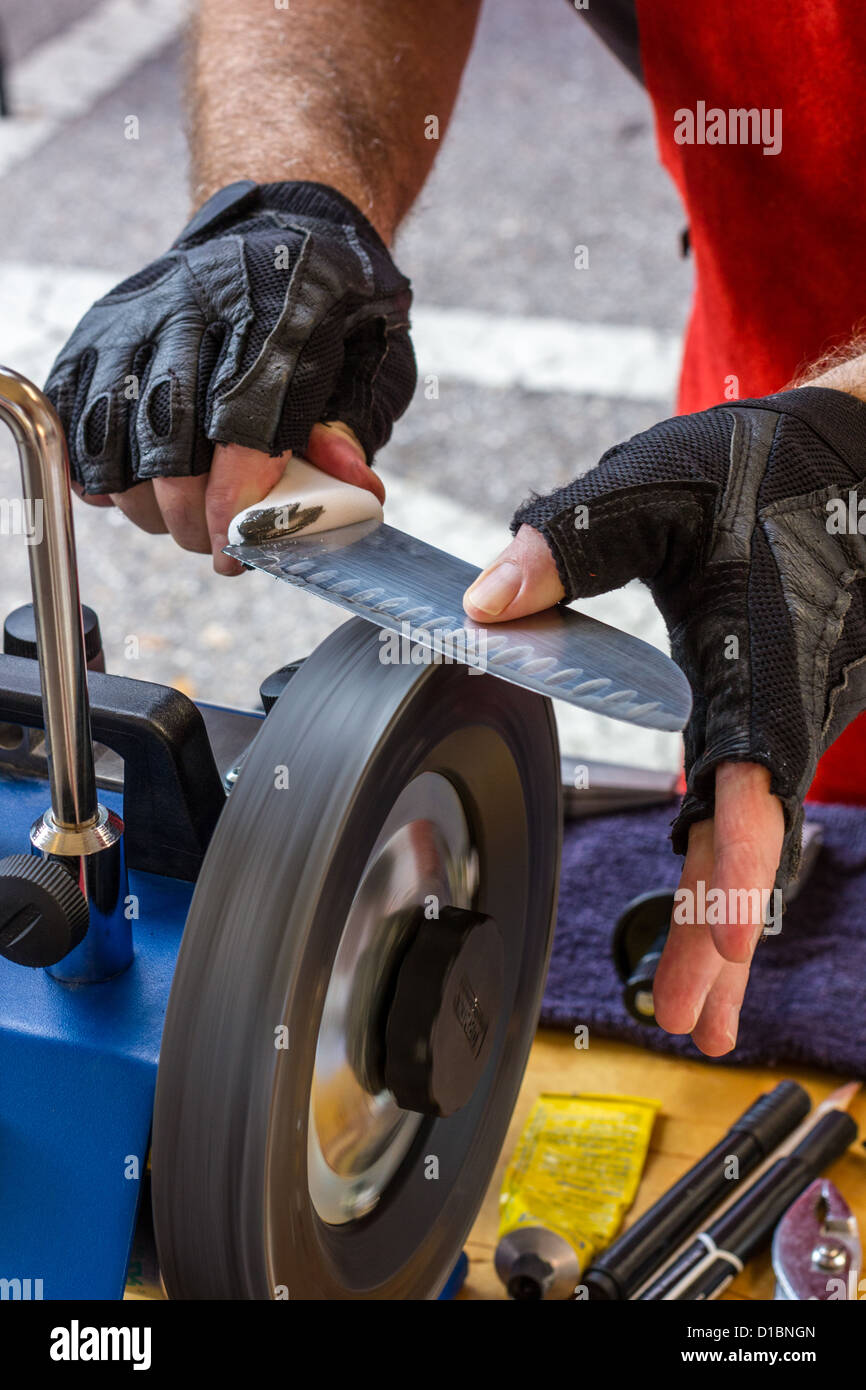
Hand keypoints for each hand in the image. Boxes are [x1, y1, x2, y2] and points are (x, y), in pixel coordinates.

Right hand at [50, 180, 414, 545]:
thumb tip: (354, 490)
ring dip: (140, 500)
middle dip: (186, 516)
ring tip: (174, 521)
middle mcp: (197, 306)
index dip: (234, 503)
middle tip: (211, 544)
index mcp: (277, 312)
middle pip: (168, 437)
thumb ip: (353, 428)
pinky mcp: (102, 325)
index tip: (236, 550)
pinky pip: (75, 409)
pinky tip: (126, 488)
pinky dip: (93, 463)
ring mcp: (140, 314)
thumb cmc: (333, 307)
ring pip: (112, 430)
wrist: (283, 227)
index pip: (241, 426)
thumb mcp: (370, 359)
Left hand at [465, 384, 865, 1054]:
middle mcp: (781, 707)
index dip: (740, 860)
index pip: (753, 778)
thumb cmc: (763, 468)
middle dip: (724, 935)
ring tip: (698, 1009)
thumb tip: (485, 602)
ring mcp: (780, 719)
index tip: (730, 936)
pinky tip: (700, 911)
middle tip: (695, 1024)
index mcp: (760, 662)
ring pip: (752, 838)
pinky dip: (724, 869)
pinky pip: (747, 808)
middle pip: (753, 842)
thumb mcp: (657, 487)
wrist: (851, 458)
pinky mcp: (767, 716)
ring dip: (722, 922)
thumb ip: (571, 543)